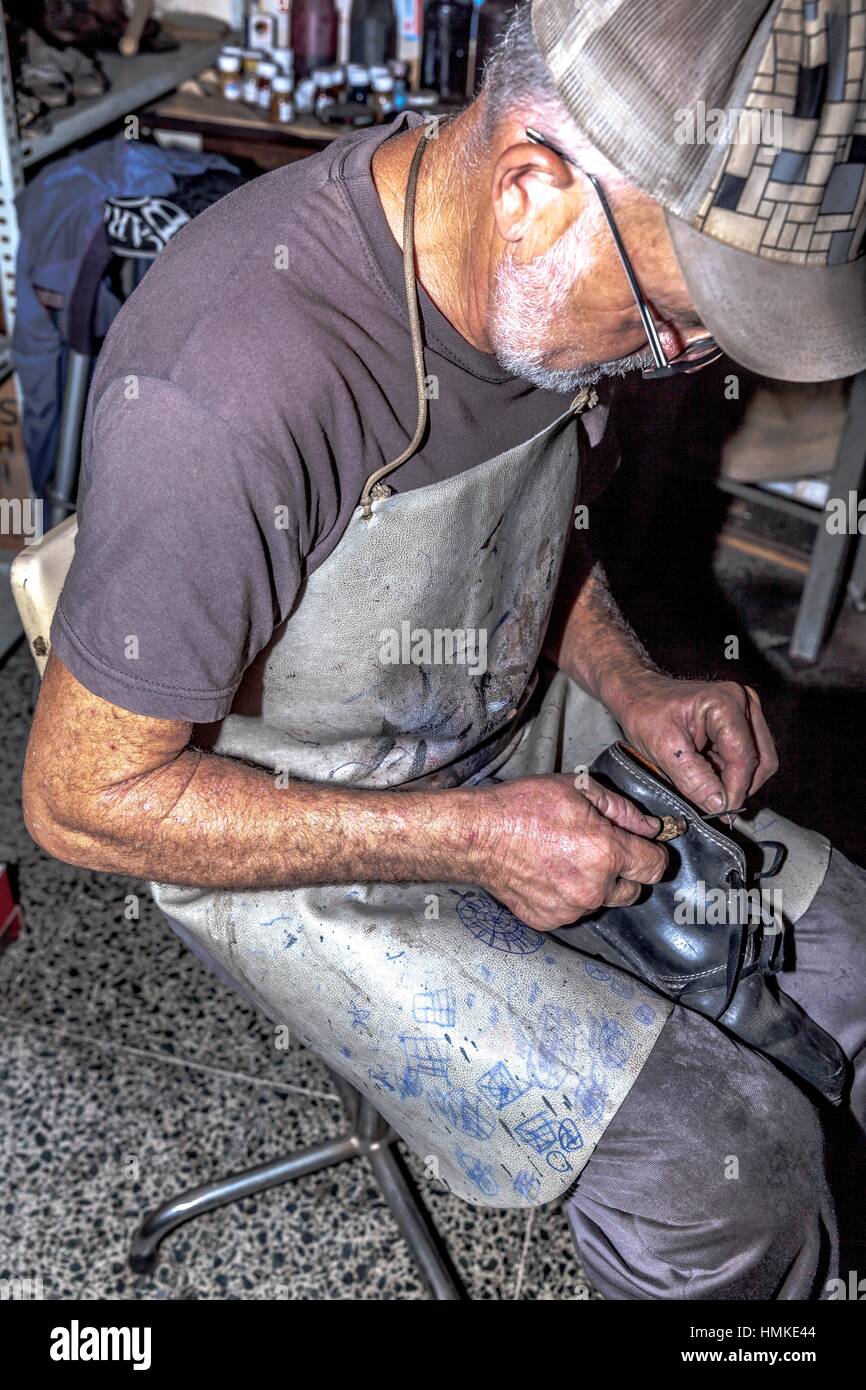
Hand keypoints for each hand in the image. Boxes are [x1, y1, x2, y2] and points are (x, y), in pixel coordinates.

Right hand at [467, 773, 668, 930]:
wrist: (477, 837)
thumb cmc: (523, 807)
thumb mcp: (579, 789)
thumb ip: (622, 810)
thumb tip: (651, 828)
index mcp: (607, 854)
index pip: (655, 867)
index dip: (654, 853)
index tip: (644, 846)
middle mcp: (593, 889)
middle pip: (633, 890)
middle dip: (624, 871)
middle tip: (599, 848)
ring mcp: (571, 909)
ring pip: (602, 901)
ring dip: (595, 884)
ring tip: (565, 858)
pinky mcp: (549, 920)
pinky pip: (573, 911)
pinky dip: (568, 896)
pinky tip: (548, 873)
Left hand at [609, 672, 778, 814]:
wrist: (639, 693)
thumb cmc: (646, 712)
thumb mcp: (662, 749)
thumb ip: (693, 779)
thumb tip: (720, 805)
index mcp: (725, 704)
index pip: (744, 757)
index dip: (735, 789)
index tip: (721, 811)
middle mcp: (743, 702)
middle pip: (761, 760)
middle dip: (740, 786)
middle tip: (716, 803)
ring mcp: (746, 710)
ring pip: (758, 760)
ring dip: (736, 779)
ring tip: (706, 783)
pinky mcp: (742, 720)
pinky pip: (748, 754)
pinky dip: (731, 770)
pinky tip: (707, 771)